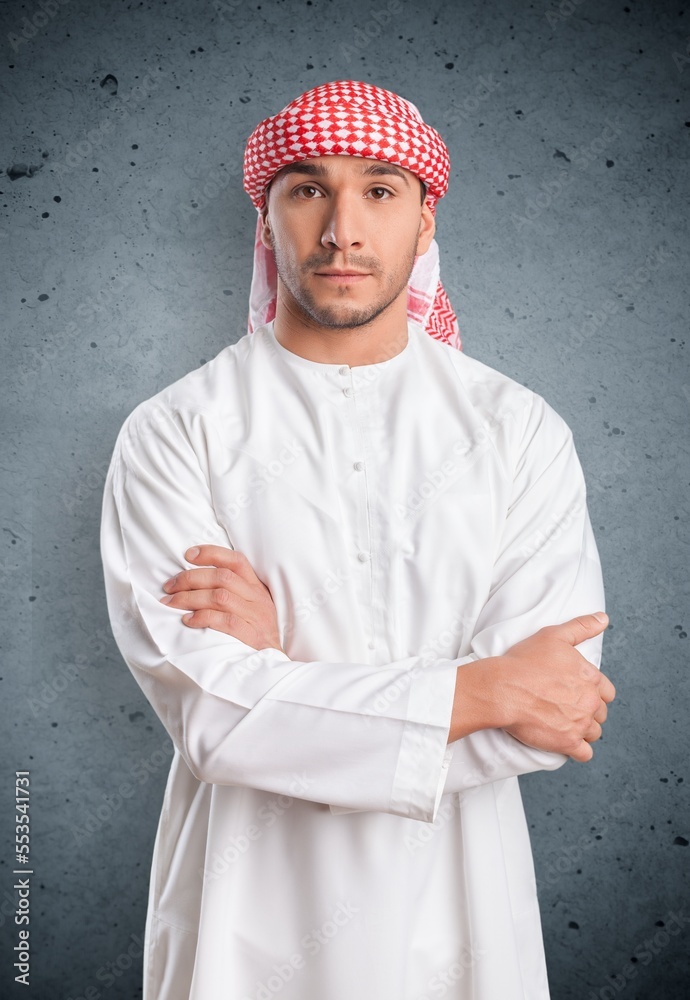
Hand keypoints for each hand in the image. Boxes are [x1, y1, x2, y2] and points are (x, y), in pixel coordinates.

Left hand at [159, 544, 284, 653]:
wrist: (275, 662)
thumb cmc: (256, 634)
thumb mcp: (252, 607)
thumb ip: (232, 592)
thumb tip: (194, 581)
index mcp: (257, 587)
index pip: (236, 561)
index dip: (212, 553)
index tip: (188, 555)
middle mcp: (257, 598)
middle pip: (222, 577)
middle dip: (190, 578)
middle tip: (169, 586)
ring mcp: (254, 617)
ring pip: (220, 597)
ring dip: (190, 598)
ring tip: (171, 603)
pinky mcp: (250, 636)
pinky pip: (224, 622)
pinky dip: (203, 618)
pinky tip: (188, 620)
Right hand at [496, 613, 615, 761]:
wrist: (503, 688)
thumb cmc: (525, 661)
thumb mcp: (554, 635)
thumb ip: (582, 627)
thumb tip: (603, 618)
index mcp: (591, 678)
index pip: (607, 693)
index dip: (594, 693)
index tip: (578, 693)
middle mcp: (590, 702)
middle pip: (601, 714)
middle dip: (588, 712)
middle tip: (567, 709)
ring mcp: (580, 724)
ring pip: (594, 734)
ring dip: (583, 731)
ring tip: (564, 725)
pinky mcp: (567, 743)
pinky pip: (584, 754)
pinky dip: (577, 750)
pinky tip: (565, 742)